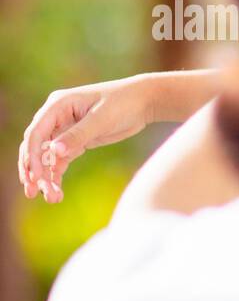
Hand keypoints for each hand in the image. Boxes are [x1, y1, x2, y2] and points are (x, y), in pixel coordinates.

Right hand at [17, 76, 155, 202]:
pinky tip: (57, 193)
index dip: (32, 156)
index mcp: (57, 105)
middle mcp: (56, 117)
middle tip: (33, 193)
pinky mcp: (76, 141)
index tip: (36, 176)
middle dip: (34, 170)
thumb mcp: (101, 119)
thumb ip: (78, 135)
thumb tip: (54, 152)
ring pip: (47, 157)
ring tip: (51, 199)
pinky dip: (57, 175)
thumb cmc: (123, 103)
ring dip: (45, 177)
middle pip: (36, 147)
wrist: (144, 101)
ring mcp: (65, 130)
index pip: (36, 133)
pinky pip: (60, 160)